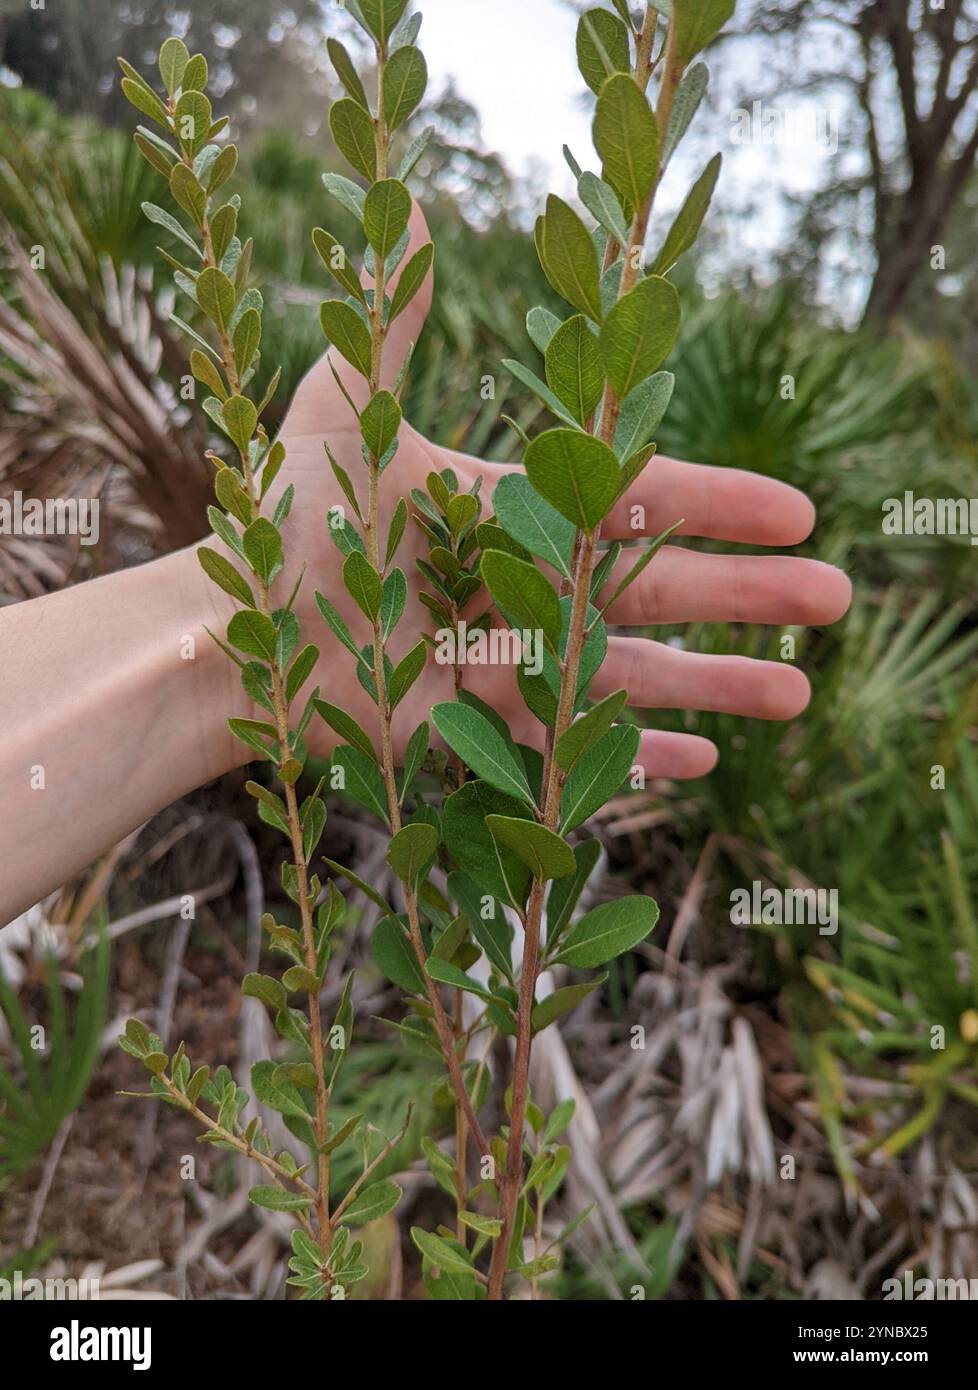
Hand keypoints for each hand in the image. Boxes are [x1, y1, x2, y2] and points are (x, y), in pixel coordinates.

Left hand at [256, 206, 851, 775]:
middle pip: (663, 586)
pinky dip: (639, 756)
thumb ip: (395, 326)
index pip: (641, 498)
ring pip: (638, 671)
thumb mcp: (345, 413)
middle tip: (837, 596)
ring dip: (720, 683)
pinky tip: (703, 760)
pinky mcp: (495, 728)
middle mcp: (533, 582)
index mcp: (520, 505)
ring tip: (800, 692)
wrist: (237, 637)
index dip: (720, 501)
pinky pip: (581, 746)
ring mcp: (520, 659)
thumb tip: (413, 212)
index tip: (796, 508)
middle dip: (752, 594)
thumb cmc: (289, 521)